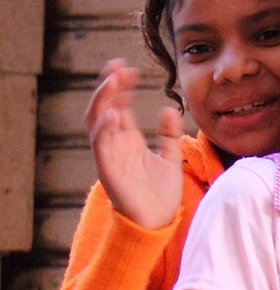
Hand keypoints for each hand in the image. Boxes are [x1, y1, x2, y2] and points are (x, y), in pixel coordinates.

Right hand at [86, 60, 183, 230]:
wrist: (158, 223)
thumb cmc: (161, 195)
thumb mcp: (171, 159)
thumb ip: (169, 135)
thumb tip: (169, 108)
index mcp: (128, 140)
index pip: (120, 105)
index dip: (122, 86)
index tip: (129, 68)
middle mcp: (116, 144)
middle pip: (105, 107)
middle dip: (109, 86)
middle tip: (116, 66)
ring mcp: (110, 156)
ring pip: (98, 122)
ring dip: (102, 101)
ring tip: (111, 82)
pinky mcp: (107, 170)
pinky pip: (101, 146)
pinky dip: (105, 130)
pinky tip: (113, 115)